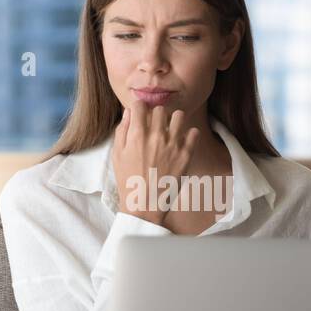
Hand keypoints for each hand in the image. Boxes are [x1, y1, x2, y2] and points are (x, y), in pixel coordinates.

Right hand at [112, 95, 200, 224]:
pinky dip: (189, 134)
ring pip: (179, 116)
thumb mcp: (117, 155)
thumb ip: (122, 131)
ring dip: (174, 120)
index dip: (139, 108)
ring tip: (171, 129)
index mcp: (136, 135)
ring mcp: (173, 145)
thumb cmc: (128, 180)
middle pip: (160, 109)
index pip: (140, 105)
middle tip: (155, 124)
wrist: (145, 204)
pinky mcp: (185, 155)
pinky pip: (193, 133)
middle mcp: (156, 136)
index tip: (140, 113)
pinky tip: (182, 140)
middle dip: (156, 114)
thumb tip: (128, 113)